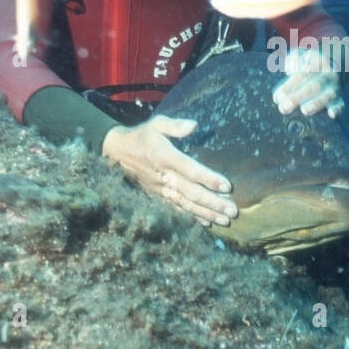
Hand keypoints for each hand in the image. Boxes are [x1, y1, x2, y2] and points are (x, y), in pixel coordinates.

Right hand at [101, 115, 237, 226]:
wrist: (116, 152)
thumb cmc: (141, 136)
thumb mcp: (156, 124)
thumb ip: (174, 125)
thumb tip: (194, 125)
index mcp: (165, 157)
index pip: (191, 170)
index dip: (209, 179)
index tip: (227, 186)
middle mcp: (164, 176)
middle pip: (192, 193)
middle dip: (213, 203)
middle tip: (233, 211)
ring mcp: (160, 189)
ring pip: (186, 204)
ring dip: (206, 214)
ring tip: (224, 221)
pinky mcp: (157, 196)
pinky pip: (176, 209)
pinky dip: (191, 218)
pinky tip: (206, 224)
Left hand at [272, 47, 343, 118]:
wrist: (336, 63)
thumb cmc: (310, 63)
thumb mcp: (302, 55)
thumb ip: (293, 59)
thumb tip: (290, 68)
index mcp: (317, 63)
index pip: (302, 75)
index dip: (289, 86)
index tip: (277, 98)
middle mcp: (327, 74)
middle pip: (314, 86)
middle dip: (298, 97)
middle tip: (283, 107)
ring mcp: (335, 86)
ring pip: (328, 95)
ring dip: (316, 103)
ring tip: (304, 110)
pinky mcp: (339, 98)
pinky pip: (341, 103)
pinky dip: (338, 109)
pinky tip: (332, 114)